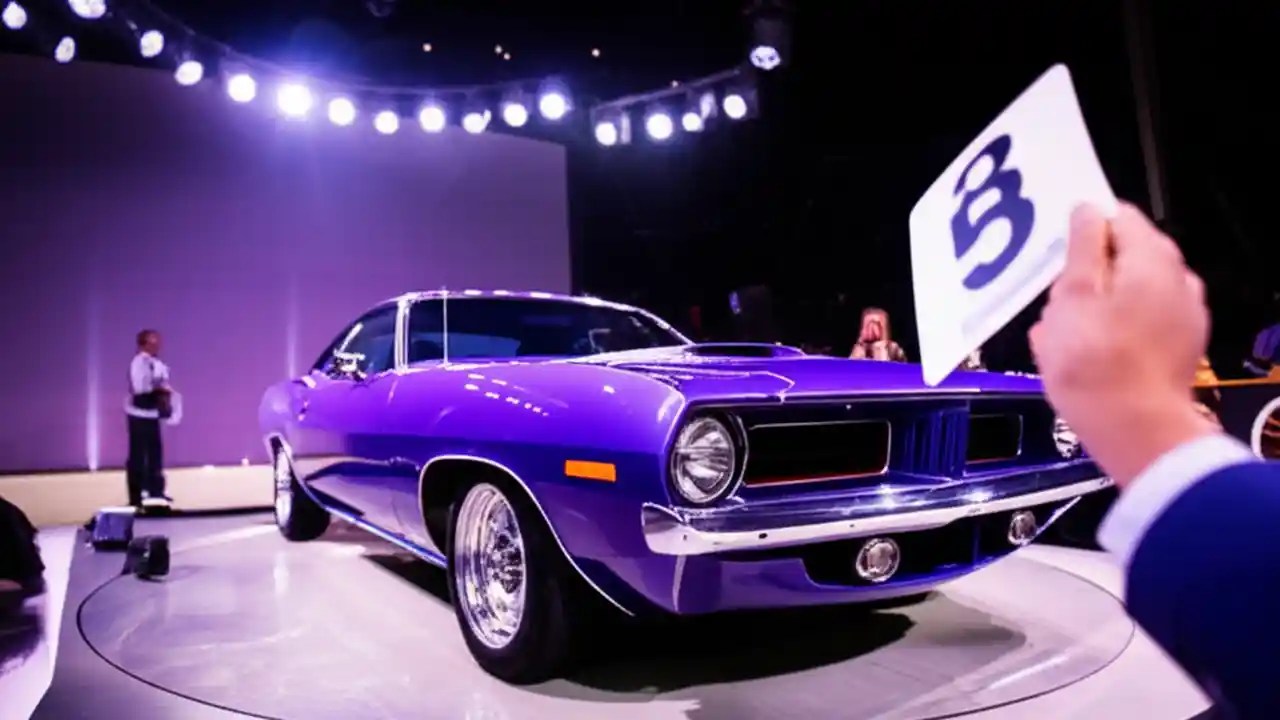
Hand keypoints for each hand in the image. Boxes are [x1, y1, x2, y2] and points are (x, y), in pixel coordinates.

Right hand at [1029, 202, 1217, 487]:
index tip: (1055, 258)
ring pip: (1128, 293)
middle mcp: (1178, 280)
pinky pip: (1140, 324)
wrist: (1133, 429)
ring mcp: (1184, 316)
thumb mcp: (1072, 295)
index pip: (1117, 216)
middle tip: (1054, 305)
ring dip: (1096, 305)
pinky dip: (1114, 330)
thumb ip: (1081, 246)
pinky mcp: (1179, 348)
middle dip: (1086, 274)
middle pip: (1123, 257)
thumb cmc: (1093, 361)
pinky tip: (1088, 355)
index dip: (1082, 231)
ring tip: (1064, 336)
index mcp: (1152, 258)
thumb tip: (1087, 211)